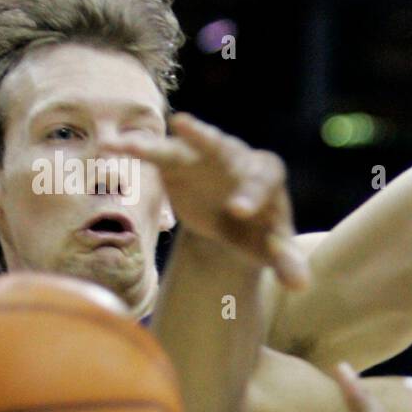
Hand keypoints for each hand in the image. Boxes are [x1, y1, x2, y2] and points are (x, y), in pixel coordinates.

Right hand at [104, 112, 308, 288]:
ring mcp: (203, 155)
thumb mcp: (271, 248)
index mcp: (266, 174)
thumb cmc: (259, 232)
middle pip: (223, 147)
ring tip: (132, 143)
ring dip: (157, 145)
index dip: (251, 195)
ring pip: (182, 145)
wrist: (233, 222)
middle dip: (207, 142)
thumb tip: (300, 286)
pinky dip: (135, 150)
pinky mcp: (176, 162)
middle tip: (186, 125)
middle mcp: (235, 156)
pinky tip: (110, 146)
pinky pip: (155, 153)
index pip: (262, 180)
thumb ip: (286, 262)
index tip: (238, 212)